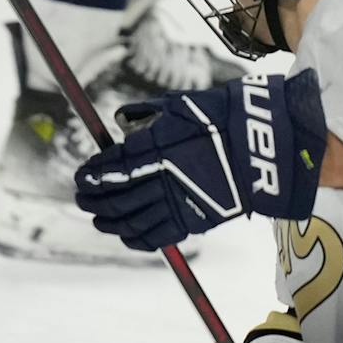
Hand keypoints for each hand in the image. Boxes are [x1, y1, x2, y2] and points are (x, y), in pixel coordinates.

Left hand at [73, 68, 326, 252]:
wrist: (261, 145)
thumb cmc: (221, 117)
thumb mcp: (179, 103)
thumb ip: (146, 113)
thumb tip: (120, 121)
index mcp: (154, 147)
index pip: (110, 167)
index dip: (91, 175)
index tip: (81, 176)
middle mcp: (160, 178)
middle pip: (115, 196)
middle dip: (92, 199)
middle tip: (81, 198)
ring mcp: (176, 202)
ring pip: (130, 220)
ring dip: (108, 221)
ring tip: (97, 219)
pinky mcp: (193, 221)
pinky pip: (156, 237)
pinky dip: (135, 239)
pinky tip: (125, 235)